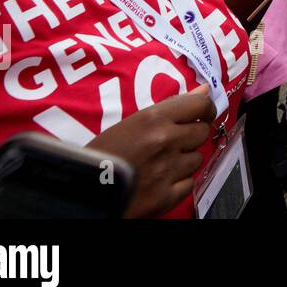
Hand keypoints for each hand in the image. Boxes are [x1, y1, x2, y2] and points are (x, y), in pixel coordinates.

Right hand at [88, 86, 216, 217]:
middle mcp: (164, 142)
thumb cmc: (101, 154)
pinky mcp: (165, 196)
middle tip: (173, 141)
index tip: (202, 114)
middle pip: (202, 132)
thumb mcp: (131, 122)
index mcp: (153, 119)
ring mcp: (167, 170)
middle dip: (191, 136)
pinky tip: (160, 180)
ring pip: (197, 159)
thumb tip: (205, 90)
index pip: (200, 105)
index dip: (205, 109)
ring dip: (184, 160)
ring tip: (161, 162)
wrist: (81, 190)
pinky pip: (189, 184)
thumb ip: (171, 106)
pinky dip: (178, 182)